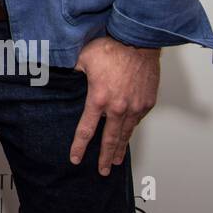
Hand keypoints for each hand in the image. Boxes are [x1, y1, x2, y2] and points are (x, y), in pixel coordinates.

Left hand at [69, 35, 159, 174]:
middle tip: (103, 171)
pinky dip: (131, 129)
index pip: (86, 129)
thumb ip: (73, 71)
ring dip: (121, 148)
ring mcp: (135, 107)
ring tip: (117, 161)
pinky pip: (137, 120)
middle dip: (105, 157)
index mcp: (99, 99)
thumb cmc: (110, 48)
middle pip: (110, 139)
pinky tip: (127, 134)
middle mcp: (118, 108)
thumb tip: (64, 74)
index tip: (76, 158)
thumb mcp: (82, 58)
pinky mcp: (148, 103)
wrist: (139, 41)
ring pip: (126, 133)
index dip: (80, 146)